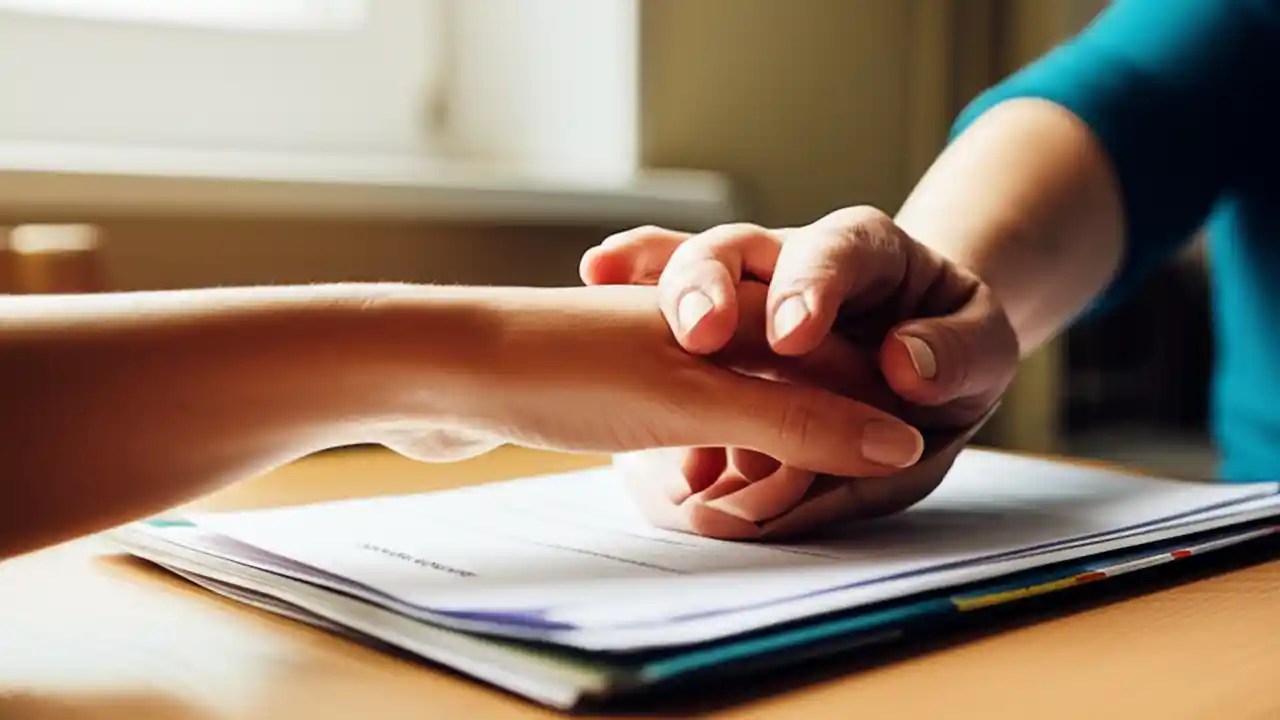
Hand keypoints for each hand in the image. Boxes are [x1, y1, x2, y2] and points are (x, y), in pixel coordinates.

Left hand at [375, 284, 923, 477]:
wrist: (432, 365)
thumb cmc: (561, 368)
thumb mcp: (698, 398)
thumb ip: (799, 419)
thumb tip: (898, 444)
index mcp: (740, 307)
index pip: (837, 357)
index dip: (876, 410)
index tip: (899, 468)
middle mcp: (708, 321)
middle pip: (790, 383)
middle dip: (808, 445)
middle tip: (805, 504)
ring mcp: (663, 352)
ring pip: (737, 407)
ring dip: (748, 457)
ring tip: (749, 507)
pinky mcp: (621, 387)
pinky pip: (686, 422)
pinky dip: (697, 456)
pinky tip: (690, 490)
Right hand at [580, 207, 1017, 536]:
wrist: (925, 352)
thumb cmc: (951, 349)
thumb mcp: (981, 356)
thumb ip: (957, 359)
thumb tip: (905, 378)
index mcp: (867, 252)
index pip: (837, 252)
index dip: (813, 288)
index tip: (792, 337)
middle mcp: (794, 259)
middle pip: (743, 246)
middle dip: (715, 282)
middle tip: (699, 331)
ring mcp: (745, 289)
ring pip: (691, 265)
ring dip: (656, 273)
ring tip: (608, 274)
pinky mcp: (713, 320)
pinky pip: (662, 293)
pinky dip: (630, 282)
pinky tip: (598, 274)